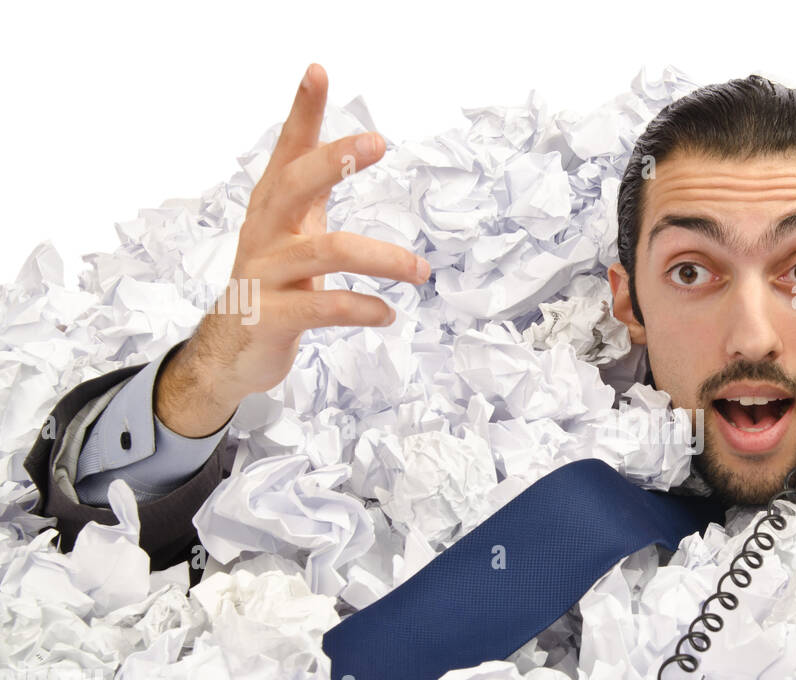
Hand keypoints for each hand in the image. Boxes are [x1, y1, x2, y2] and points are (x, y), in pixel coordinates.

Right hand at [157, 63, 429, 436]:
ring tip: (421, 271)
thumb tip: (352, 143)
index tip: (318, 71)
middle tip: (377, 141)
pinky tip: (387, 313)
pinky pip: (325, 307)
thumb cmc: (272, 282)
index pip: (288, 150)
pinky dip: (363, 308)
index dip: (302, 112)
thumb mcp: (292, 230)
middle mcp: (265, 232)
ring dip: (383, 259)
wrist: (230, 348)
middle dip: (334, 160)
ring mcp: (266, 274)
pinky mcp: (273, 317)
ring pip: (327, 252)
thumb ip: (315, 190)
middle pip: (296, 184)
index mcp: (273, 207)